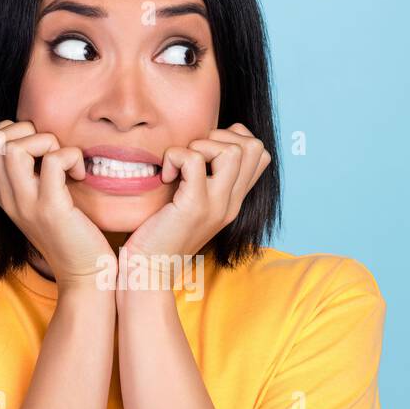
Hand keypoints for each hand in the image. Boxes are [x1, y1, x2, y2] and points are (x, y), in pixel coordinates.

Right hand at [0, 119, 113, 289]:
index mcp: (4, 193)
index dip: (8, 130)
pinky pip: (53, 160)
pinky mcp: (51, 209)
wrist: (84, 274)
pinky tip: (79, 175)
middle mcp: (8, 198)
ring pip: (14, 148)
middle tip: (49, 150)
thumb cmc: (71, 232)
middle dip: (25, 130)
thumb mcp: (41, 198)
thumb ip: (33, 173)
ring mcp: (27, 204)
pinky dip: (71, 157)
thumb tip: (39, 137)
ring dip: (46, 141)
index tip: (36, 146)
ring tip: (63, 161)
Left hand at [123, 123, 272, 273]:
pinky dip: (175, 157)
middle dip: (220, 137)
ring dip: (201, 145)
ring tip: (181, 165)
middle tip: (192, 154)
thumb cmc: (160, 235)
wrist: (149, 271)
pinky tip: (166, 176)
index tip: (205, 152)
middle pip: (254, 147)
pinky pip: (194, 160)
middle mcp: (231, 203)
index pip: (260, 154)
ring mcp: (216, 205)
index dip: (235, 138)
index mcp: (233, 201)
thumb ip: (203, 180)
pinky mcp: (194, 206)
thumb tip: (198, 145)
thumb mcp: (191, 204)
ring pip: (232, 151)